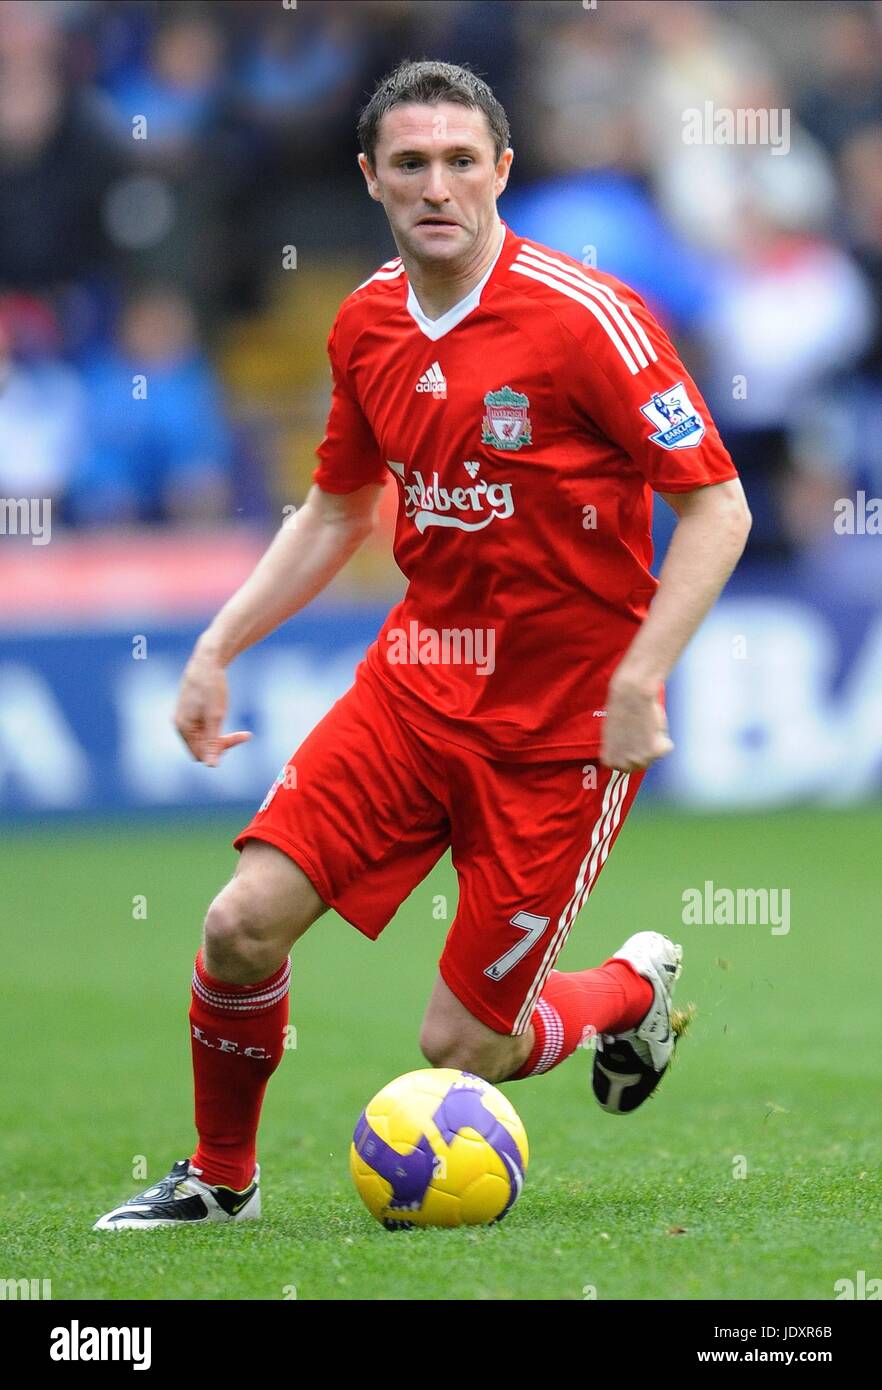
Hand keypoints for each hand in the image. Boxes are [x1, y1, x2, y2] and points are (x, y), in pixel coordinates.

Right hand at [174, 648, 251, 766]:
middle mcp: (180, 724)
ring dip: (220, 737)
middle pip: (201, 749)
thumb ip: (212, 742)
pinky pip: (202, 728)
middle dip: (221, 745)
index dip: (221, 751)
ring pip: (203, 739)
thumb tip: (211, 766)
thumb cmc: (211, 687)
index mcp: (183, 727)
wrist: (208, 659)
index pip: (201, 754)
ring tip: (239, 730)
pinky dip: (216, 727)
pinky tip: (225, 717)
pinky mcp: (190, 710)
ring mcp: (184, 717)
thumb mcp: (216, 716)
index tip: (242, 736)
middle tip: (244, 735)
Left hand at [600, 674, 673, 771]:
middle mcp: (623, 764)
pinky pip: (667, 747)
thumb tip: (630, 753)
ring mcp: (640, 760)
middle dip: (644, 751)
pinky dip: (664, 737)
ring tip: (647, 726)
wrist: (631, 695)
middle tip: (643, 733)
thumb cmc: (620, 709)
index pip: (622, 768)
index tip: (631, 741)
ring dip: (655, 744)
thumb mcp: (612, 735)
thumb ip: (620, 749)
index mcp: (609, 761)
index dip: (629, 753)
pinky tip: (654, 724)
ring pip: (655, 757)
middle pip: (641, 765)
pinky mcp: (655, 751)